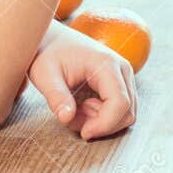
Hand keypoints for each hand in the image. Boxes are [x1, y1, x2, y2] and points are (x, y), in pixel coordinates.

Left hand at [26, 21, 136, 140]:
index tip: (83, 132)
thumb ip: (56, 97)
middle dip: (102, 125)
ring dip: (102, 121)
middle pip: (128, 111)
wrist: (52, 39)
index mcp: (107, 64)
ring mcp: (123, 74)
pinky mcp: (120, 81)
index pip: (120, 103)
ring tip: (77, 111)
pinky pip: (120, 108)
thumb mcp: (45, 75)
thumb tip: (66, 118)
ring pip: (126, 112)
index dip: (104, 124)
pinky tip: (83, 107)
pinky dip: (103, 116)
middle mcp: (122, 68)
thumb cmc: (47, 53)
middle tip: (74, 120)